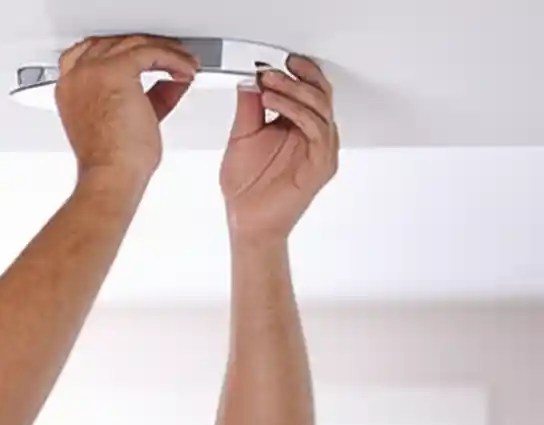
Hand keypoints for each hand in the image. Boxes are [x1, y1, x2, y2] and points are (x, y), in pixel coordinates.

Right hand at [55, 35, 199, 184]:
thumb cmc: (112, 162)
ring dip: (165, 51)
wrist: (110, 177)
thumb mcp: (127, 121)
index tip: (148, 57)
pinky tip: (185, 71)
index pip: (92, 54)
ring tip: (184, 64)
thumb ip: (146, 97)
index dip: (123, 52)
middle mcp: (77, 77)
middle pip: (113, 43)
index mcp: (71, 89)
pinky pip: (150, 52)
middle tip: (172, 56)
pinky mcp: (116, 71)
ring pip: (134, 43)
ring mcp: (93, 72)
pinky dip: (173, 60)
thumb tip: (170, 82)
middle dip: (147, 47)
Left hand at [220, 55, 339, 240]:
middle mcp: (314, 136)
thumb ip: (249, 108)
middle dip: (296, 78)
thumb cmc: (247, 187)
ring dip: (293, 91)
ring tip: (268, 84)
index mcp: (299, 126)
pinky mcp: (321, 165)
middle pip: (320, 94)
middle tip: (270, 71)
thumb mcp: (243, 136)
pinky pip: (317, 130)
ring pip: (319, 108)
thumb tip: (250, 79)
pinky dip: (296, 112)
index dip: (296, 72)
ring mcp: (321, 150)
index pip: (309, 90)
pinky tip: (273, 104)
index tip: (272, 63)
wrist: (247, 222)